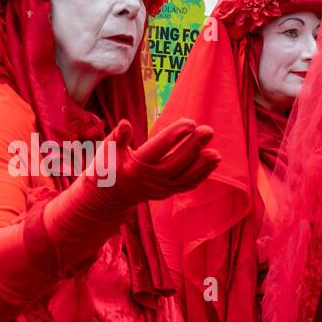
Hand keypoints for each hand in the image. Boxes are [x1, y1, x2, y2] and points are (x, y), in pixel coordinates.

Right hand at [88, 117, 220, 212]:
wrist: (106, 199)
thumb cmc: (105, 168)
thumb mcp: (106, 151)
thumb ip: (118, 137)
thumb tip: (126, 123)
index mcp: (134, 166)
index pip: (158, 148)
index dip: (175, 135)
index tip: (190, 122)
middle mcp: (149, 180)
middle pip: (176, 163)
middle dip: (193, 147)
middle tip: (208, 131)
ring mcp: (159, 189)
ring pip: (185, 178)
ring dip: (202, 165)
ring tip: (216, 153)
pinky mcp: (165, 192)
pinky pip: (186, 185)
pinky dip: (201, 174)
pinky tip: (212, 161)